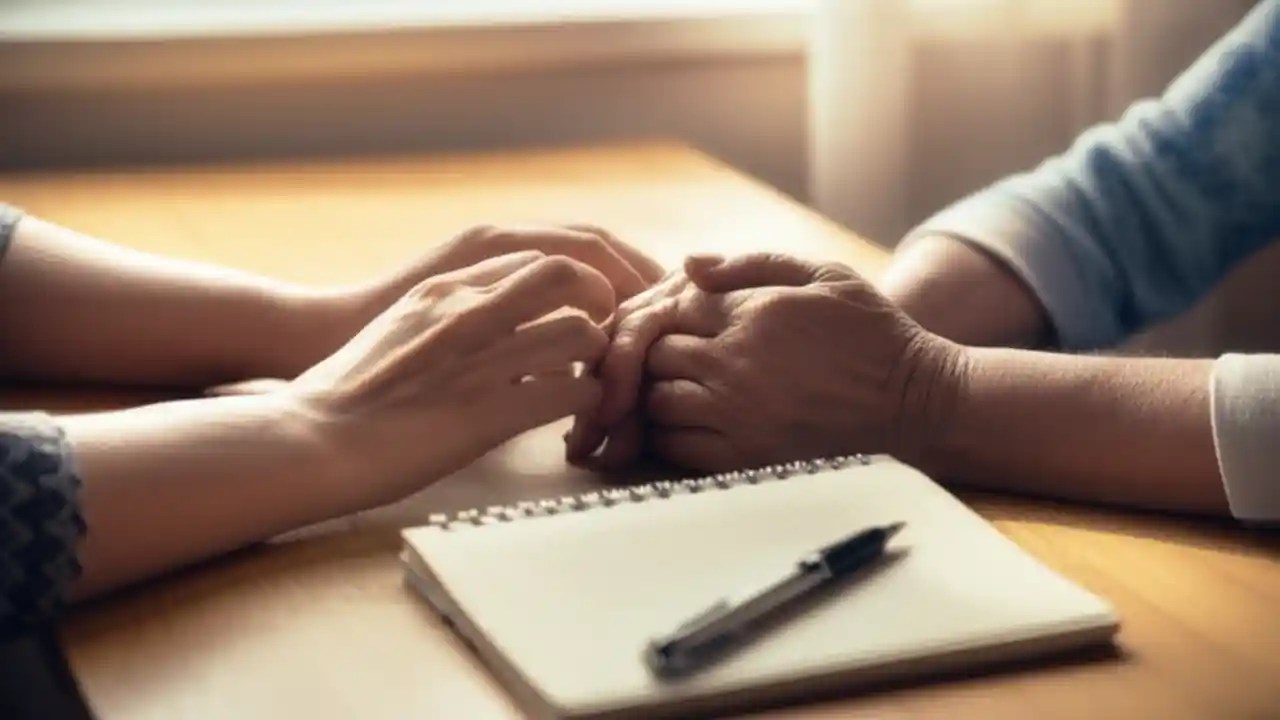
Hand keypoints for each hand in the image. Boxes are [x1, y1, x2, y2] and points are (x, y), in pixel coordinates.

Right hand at [288, 251, 611, 506]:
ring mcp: (481, 361)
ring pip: (581, 333)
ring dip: (599, 359)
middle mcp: (468, 312)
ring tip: (595, 382)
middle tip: (607, 333)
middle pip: (568, 273)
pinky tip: (577, 421)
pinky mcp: (488, 414)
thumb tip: (489, 323)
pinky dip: (586, 406)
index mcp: (444, 288)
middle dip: (602, 299)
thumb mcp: (400, 328)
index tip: (585, 307)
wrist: (309, 439)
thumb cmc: (345, 394)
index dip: (572, 282)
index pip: (533, 258)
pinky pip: (569, 395)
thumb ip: (447, 315)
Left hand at [576, 253, 965, 470]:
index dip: (672, 316)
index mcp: (753, 313)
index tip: (689, 327)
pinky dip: (672, 433)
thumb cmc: (873, 335)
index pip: (671, 309)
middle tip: (683, 360)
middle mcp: (735, 363)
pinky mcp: (743, 457)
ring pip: (655, 401)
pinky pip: (674, 445)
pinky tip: (696, 424)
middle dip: (660, 354)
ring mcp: (736, 414)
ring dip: (661, 394)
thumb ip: (753, 263)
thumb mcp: (825, 275)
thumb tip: (689, 265)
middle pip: (655, 355)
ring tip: (689, 391)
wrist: (917, 405)